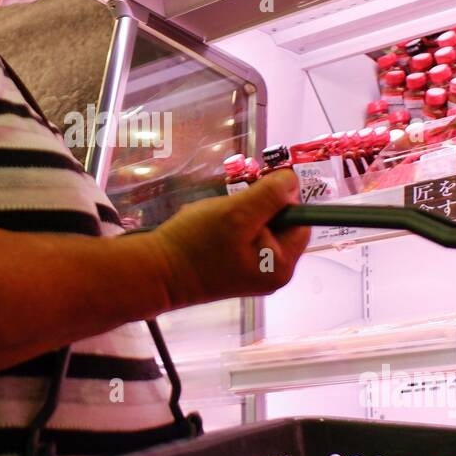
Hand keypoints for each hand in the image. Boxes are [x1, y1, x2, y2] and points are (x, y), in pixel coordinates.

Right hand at [148, 169, 310, 308]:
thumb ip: (270, 195)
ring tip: (216, 219)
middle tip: (231, 207)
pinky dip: (228, 225)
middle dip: (256, 208)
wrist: (156, 272)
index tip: (255, 192)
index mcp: (282, 266)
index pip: (300, 221)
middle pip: (280, 224)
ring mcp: (254, 272)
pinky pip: (243, 236)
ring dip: (240, 214)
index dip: (282, 200)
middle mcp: (273, 273)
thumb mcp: (236, 213)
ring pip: (259, 227)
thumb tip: (293, 181)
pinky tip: (210, 228)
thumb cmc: (194, 244)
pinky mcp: (235, 268)